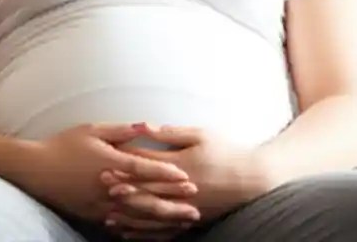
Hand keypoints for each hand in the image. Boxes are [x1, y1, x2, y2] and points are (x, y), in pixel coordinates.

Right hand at [18, 124, 199, 226]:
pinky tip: (158, 231)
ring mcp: (102, 205)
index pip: (144, 170)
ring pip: (139, 216)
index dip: (167, 174)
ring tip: (184, 221)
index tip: (187, 178)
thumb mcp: (92, 130)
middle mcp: (108, 187)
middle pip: (146, 198)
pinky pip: (125, 226)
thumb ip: (122, 130)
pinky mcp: (96, 216)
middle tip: (195, 205)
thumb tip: (147, 125)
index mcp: (109, 163)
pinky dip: (144, 230)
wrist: (36, 170)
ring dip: (163, 220)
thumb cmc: (64, 145)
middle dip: (173, 202)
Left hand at [104, 124, 272, 233]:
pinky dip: (147, 234)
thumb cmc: (228, 151)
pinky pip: (166, 230)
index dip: (125, 165)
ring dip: (130, 216)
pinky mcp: (193, 219)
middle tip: (101, 189)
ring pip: (153, 215)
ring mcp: (187, 207)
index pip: (147, 166)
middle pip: (146, 191)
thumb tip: (144, 125)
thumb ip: (170, 132)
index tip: (105, 164)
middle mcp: (182, 189)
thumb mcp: (201, 134)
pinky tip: (130, 234)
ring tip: (109, 216)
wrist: (255, 179)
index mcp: (182, 165)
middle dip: (123, 190)